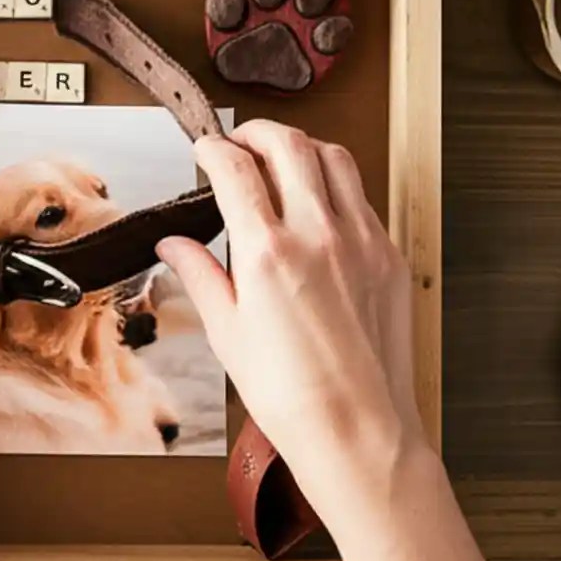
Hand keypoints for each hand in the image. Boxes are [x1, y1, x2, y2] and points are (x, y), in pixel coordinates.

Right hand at [159, 120, 501, 560]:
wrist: (357, 429)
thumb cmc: (290, 394)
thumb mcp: (226, 333)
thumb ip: (200, 275)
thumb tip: (173, 245)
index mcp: (267, 252)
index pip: (235, 168)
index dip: (213, 148)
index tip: (204, 149)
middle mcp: (317, 233)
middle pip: (288, 143)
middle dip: (257, 132)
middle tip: (239, 142)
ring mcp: (360, 239)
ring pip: (334, 156)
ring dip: (302, 146)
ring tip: (281, 159)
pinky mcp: (387, 253)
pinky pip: (361, 195)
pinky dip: (334, 182)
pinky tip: (317, 203)